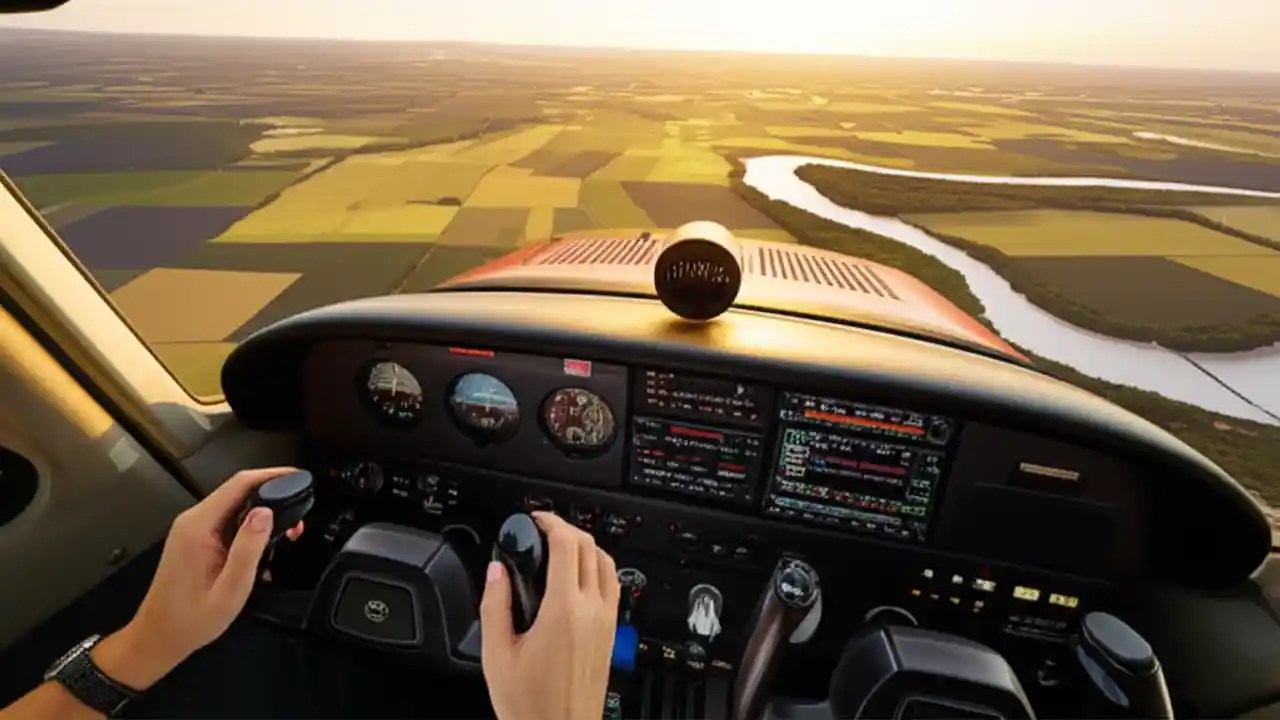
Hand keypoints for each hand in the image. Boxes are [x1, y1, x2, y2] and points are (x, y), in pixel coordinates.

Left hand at [92, 467, 304, 690]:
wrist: (158, 638)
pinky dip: (249, 526)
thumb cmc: (192, 620)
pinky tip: (264, 544)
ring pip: (234, 506)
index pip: (239, 484)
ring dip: (263, 513)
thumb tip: (266, 512)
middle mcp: (192, 521)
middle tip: (300, 516)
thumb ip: (249, 548)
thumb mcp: (230, 588)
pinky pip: (226, 520)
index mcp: (199, 527)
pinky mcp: (194, 539)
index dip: (272, 475)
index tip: (298, 477)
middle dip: (273, 496)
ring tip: (289, 532)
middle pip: (237, 491)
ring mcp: (191, 529)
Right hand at [480, 512, 620, 719]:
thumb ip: (495, 605)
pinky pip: (613, 586)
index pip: (568, 545)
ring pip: (608, 564)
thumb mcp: (497, 654)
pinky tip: (578, 579)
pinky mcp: (611, 634)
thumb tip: (496, 571)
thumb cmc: (531, 705)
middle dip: (567, 530)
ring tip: (560, 549)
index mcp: (565, 610)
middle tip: (543, 531)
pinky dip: (599, 569)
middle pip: (591, 547)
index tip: (537, 519)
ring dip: (587, 547)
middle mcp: (593, 611)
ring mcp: (607, 622)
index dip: (552, 522)